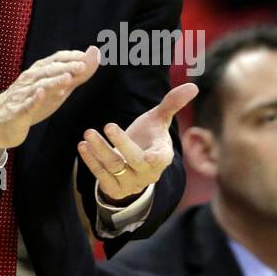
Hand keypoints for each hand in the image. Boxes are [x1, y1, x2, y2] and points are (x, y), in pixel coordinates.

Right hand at [0, 47, 99, 153]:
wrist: (0, 121)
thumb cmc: (33, 100)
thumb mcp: (58, 88)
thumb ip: (78, 74)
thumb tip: (95, 54)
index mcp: (40, 72)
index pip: (56, 59)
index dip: (72, 57)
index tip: (88, 56)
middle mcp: (30, 79)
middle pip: (48, 70)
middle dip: (65, 67)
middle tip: (82, 66)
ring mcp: (23, 95)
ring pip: (38, 86)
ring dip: (53, 81)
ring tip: (67, 78)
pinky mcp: (17, 112)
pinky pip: (25, 105)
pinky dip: (33, 99)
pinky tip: (41, 94)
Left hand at [79, 82, 197, 203]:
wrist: (132, 167)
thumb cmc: (148, 138)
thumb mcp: (159, 121)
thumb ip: (172, 104)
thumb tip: (193, 86)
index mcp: (162, 156)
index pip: (162, 158)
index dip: (157, 158)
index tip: (151, 157)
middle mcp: (148, 172)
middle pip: (134, 159)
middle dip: (121, 143)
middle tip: (108, 125)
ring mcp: (131, 183)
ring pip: (114, 166)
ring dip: (100, 149)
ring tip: (88, 133)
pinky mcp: (115, 189)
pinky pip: (101, 175)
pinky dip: (91, 160)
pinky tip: (83, 145)